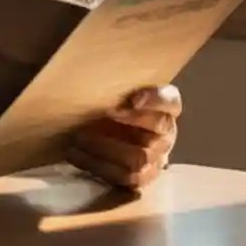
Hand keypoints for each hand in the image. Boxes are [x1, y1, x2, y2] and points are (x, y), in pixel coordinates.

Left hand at [66, 85, 181, 189]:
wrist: (116, 141)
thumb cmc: (114, 109)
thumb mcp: (117, 93)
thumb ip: (115, 85)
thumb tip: (91, 66)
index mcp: (166, 109)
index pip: (170, 101)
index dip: (156, 99)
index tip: (134, 98)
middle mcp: (167, 134)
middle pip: (158, 128)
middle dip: (130, 121)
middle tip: (103, 113)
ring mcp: (157, 160)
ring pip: (139, 158)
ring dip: (106, 147)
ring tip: (79, 137)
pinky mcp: (141, 179)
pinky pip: (124, 178)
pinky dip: (97, 165)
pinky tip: (75, 154)